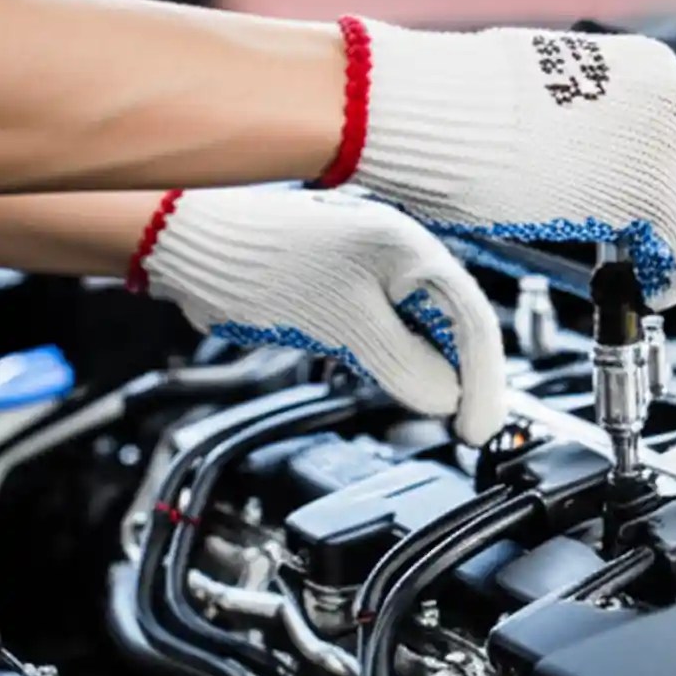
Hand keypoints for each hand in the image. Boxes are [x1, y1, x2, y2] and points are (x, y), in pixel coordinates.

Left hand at [128, 187, 505, 443]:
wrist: (191, 246)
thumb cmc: (257, 265)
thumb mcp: (342, 324)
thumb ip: (402, 364)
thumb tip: (445, 398)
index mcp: (410, 248)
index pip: (472, 319)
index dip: (484, 381)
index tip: (479, 428)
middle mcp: (401, 255)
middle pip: (455, 326)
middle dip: (464, 378)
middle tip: (464, 429)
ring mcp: (376, 271)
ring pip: (424, 332)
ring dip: (430, 373)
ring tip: (436, 412)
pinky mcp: (349, 290)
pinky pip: (391, 332)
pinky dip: (399, 362)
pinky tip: (396, 383)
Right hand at [316, 18, 675, 309]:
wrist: (433, 112)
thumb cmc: (465, 109)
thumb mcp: (558, 104)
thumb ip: (602, 132)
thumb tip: (607, 166)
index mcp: (651, 71)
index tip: (668, 226)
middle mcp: (673, 100)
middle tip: (668, 260)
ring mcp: (670, 144)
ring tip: (651, 279)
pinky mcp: (656, 192)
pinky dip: (670, 279)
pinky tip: (641, 289)